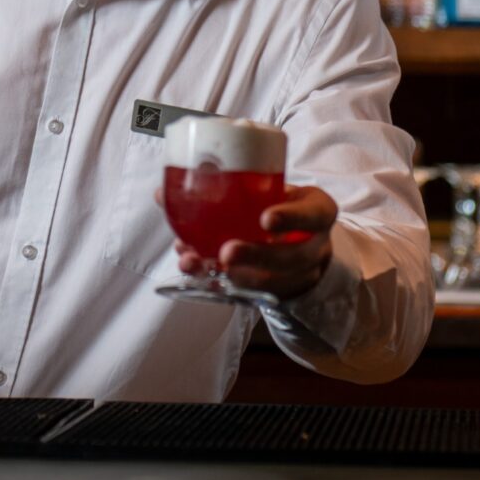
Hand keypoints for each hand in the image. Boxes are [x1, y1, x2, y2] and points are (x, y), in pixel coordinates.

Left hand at [164, 184, 337, 301]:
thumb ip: (231, 186)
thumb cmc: (279, 205)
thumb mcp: (272, 189)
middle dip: (256, 257)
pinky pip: (252, 293)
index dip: (291, 218)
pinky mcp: (277, 291)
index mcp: (318, 212)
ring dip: (231, 276)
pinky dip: (221, 283)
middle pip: (290, 258)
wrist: (302, 239)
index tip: (265, 219)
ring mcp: (298, 274)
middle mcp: (313, 245)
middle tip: (226, 253)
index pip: (313, 214)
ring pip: (270, 282)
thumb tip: (162, 192)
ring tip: (195, 263)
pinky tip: (196, 272)